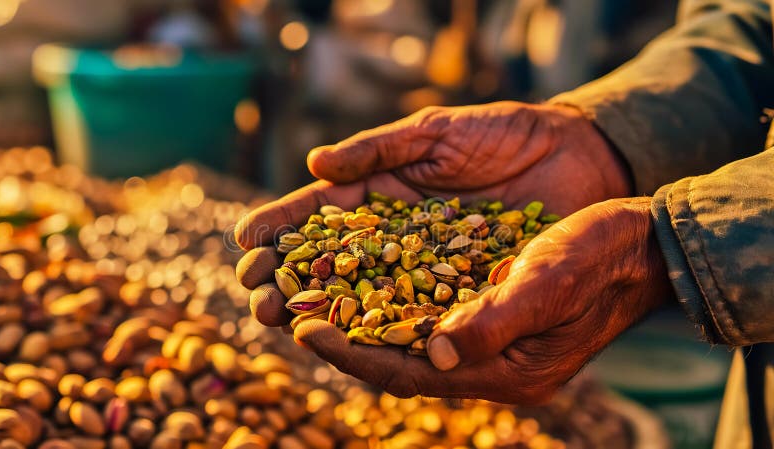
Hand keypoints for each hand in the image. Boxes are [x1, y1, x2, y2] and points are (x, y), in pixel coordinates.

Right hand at [236, 102, 631, 325]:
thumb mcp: (435, 133)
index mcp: (380, 191)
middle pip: (329, 262)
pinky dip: (378, 326)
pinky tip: (346, 339)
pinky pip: (412, 312)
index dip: (281, 228)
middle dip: (286, 280)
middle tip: (254, 298)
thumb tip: (316, 164)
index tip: (244, 243)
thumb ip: (379, 150)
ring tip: (281, 322)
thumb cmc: (502, 134)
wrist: (573, 155)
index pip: (320, 213)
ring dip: (318, 310)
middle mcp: (393, 235)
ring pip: (361, 293)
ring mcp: (422, 267)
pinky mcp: (456, 290)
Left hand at [290, 198, 673, 402]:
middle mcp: (484, 358)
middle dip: (337, 337)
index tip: (305, 330)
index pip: (411, 373)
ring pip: (399, 332)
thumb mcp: (552, 283)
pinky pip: (419, 306)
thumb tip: (435, 351)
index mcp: (504, 369)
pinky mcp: (481, 304)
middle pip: (394, 358)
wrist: (636, 243)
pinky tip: (350, 270)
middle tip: (282, 313)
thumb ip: (497, 321)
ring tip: (300, 291)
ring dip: (351, 315)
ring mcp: (481, 333)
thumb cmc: (601, 258)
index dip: (355, 354)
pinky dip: (381, 293)